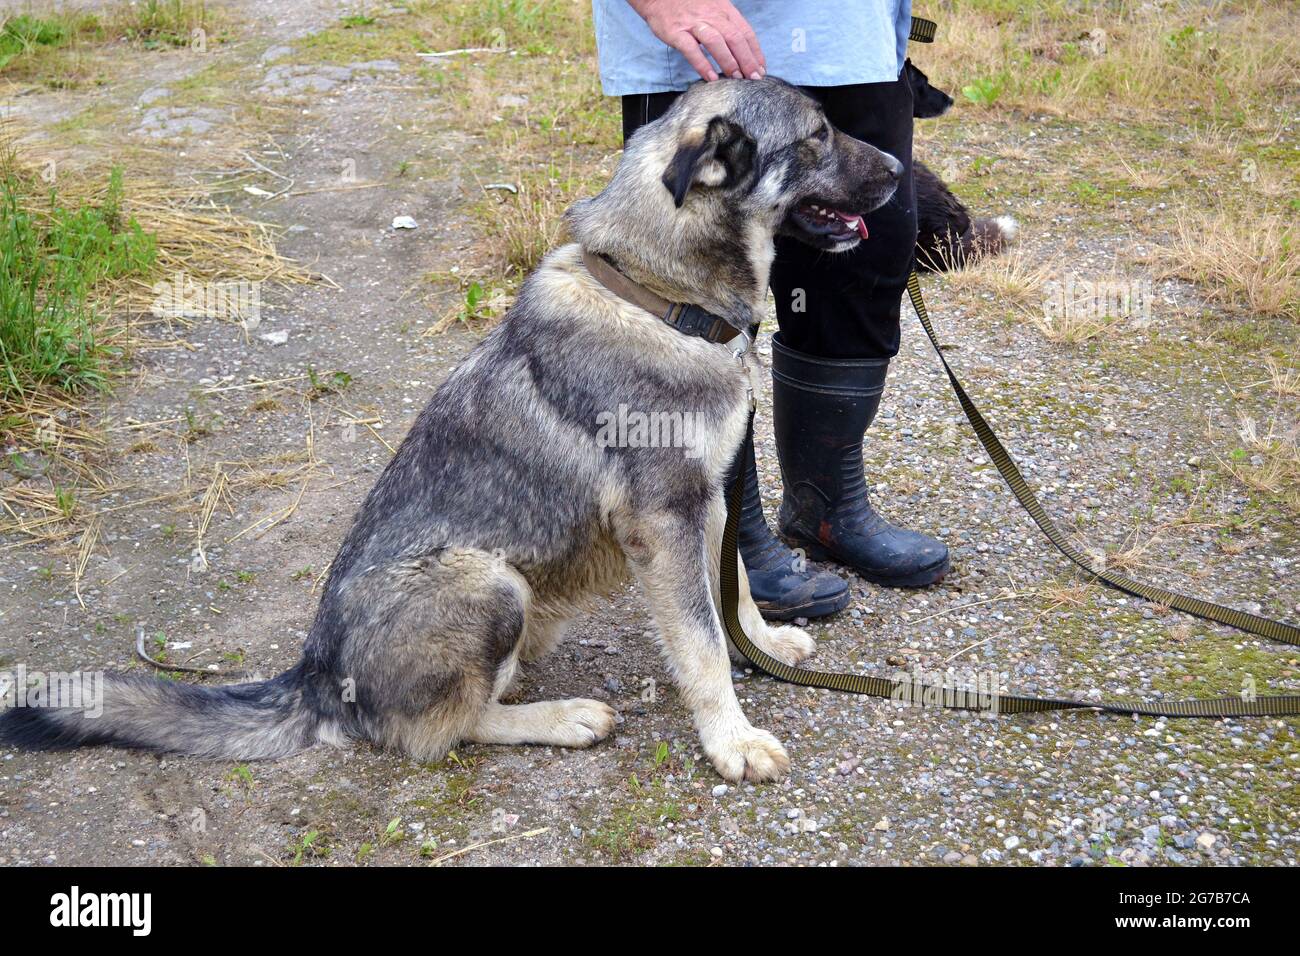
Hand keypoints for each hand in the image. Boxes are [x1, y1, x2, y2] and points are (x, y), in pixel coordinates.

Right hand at [628, 0, 765, 81]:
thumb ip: (726, 24)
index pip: (745, 31)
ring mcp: (694, 24)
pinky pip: (692, 50)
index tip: (761, 68)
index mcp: (723, 10)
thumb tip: (741, 49)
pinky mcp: (677, 32)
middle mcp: (711, 15)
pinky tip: (711, 77)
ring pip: (716, 42)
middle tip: (754, 77)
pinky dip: (702, 64)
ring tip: (736, 78)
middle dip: (747, 59)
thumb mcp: (712, 8)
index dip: (755, 51)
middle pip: (735, 38)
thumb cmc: (688, 5)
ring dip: (728, 61)